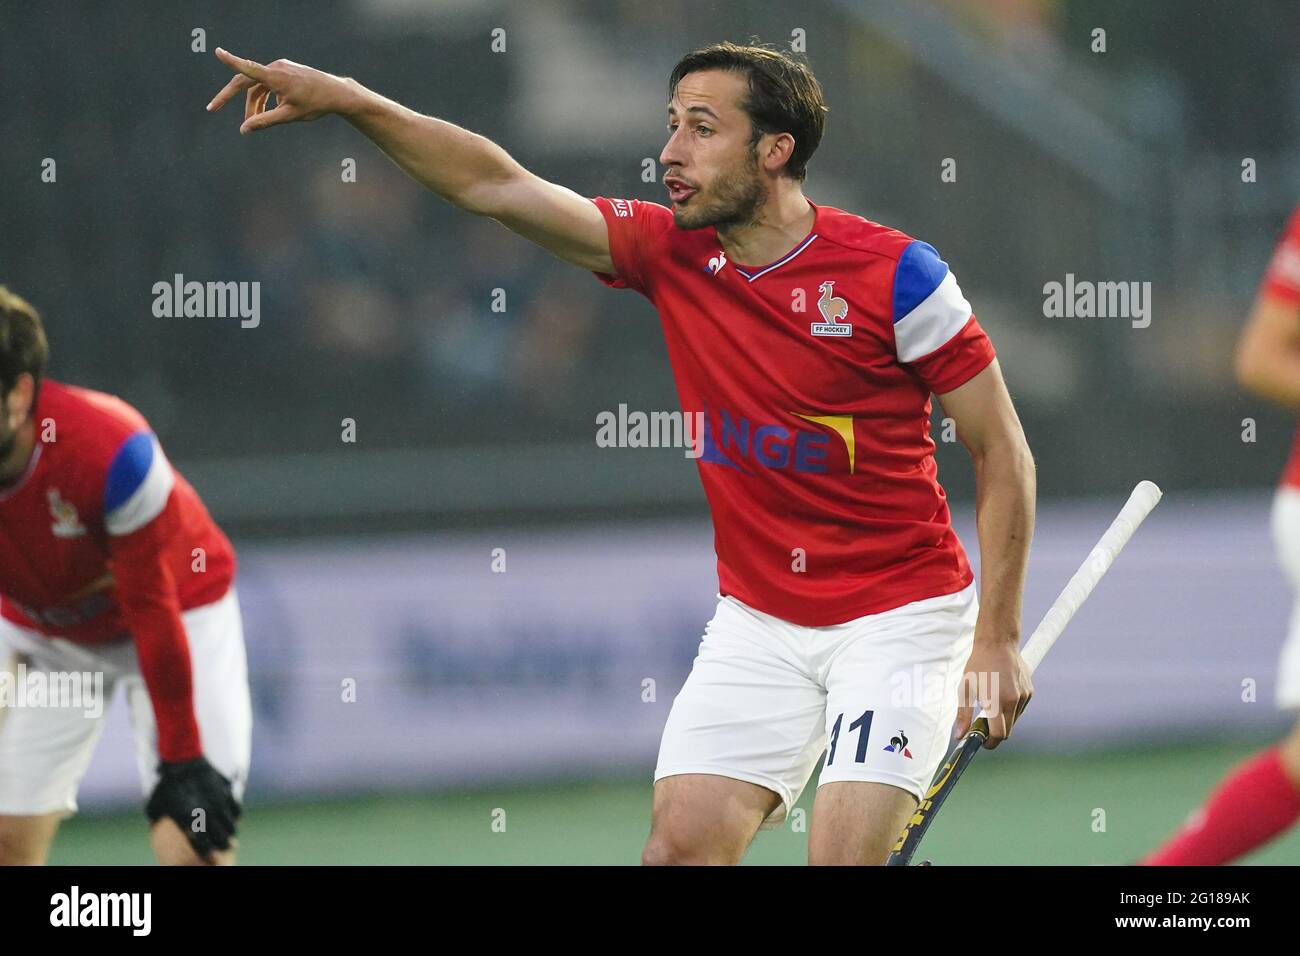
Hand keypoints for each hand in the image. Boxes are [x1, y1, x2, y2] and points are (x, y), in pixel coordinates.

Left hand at [145, 756, 240, 860]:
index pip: (201, 845)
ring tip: (227, 833)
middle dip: (222, 845)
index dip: (207, 853)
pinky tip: (230, 815)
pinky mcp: (226, 792)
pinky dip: (234, 814)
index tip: (210, 857)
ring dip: (229, 832)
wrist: (182, 759)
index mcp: (188, 820)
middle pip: (221, 839)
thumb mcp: (154, 804)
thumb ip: (156, 818)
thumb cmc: (165, 783)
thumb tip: (154, 823)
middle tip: (221, 847)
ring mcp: (218, 804)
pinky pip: (236, 809)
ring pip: (231, 826)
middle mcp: (206, 815)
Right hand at [206, 47, 353, 133]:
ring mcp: (280, 67)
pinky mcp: (285, 70)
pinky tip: (266, 111)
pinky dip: (264, 97)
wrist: (336, 93)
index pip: (248, 68)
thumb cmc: (315, 104)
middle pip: (246, 82)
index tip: (218, 52)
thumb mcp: (288, 116)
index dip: (231, 61)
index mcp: (276, 77)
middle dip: (230, 97)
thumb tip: (244, 129)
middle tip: (213, 108)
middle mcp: (276, 68)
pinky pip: (267, 84)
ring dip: (253, 103)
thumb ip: (264, 121)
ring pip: (257, 86)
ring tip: (254, 121)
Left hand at [953, 637, 1032, 748]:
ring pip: (1014, 720)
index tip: (981, 742)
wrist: (998, 643)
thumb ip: (963, 715)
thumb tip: (959, 736)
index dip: (990, 742)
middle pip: (1007, 730)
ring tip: (990, 701)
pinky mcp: (1030, 691)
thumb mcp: (965, 689)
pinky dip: (1010, 708)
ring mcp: (1024, 696)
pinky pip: (1020, 709)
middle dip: (995, 732)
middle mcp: (1013, 701)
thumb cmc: (978, 665)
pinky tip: (1001, 692)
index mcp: (996, 702)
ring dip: (1003, 719)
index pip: (999, 735)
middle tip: (982, 723)